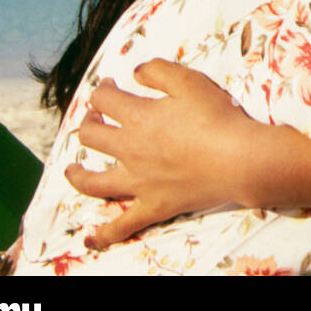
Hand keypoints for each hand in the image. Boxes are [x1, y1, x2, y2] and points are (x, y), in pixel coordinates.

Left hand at [65, 59, 257, 248]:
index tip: (110, 86)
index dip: (103, 89)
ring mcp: (138, 182)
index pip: (105, 99)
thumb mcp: (190, 81)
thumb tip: (136, 73)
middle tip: (96, 118)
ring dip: (78, 174)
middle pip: (92, 136)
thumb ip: (158, 71)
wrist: (238, 158)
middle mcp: (129, 150)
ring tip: (72, 170)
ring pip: (93, 182)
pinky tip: (91, 239)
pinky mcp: (152, 206)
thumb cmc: (217, 117)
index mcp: (137, 117)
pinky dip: (104, 234)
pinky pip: (122, 225)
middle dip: (90, 122)